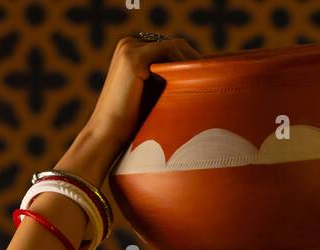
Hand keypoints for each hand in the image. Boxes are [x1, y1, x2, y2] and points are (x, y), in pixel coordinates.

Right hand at [84, 35, 202, 153]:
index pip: (165, 49)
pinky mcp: (133, 58)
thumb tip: (193, 85)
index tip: (205, 75)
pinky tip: (197, 76)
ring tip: (209, 75)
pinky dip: (185, 60)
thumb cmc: (128, 125)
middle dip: (192, 57)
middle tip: (213, 74)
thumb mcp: (150, 98)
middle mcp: (127, 45)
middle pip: (170, 45)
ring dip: (192, 58)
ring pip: (172, 45)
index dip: (186, 59)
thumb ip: (164, 85)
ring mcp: (129, 49)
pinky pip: (168, 50)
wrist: (107, 134)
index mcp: (130, 53)